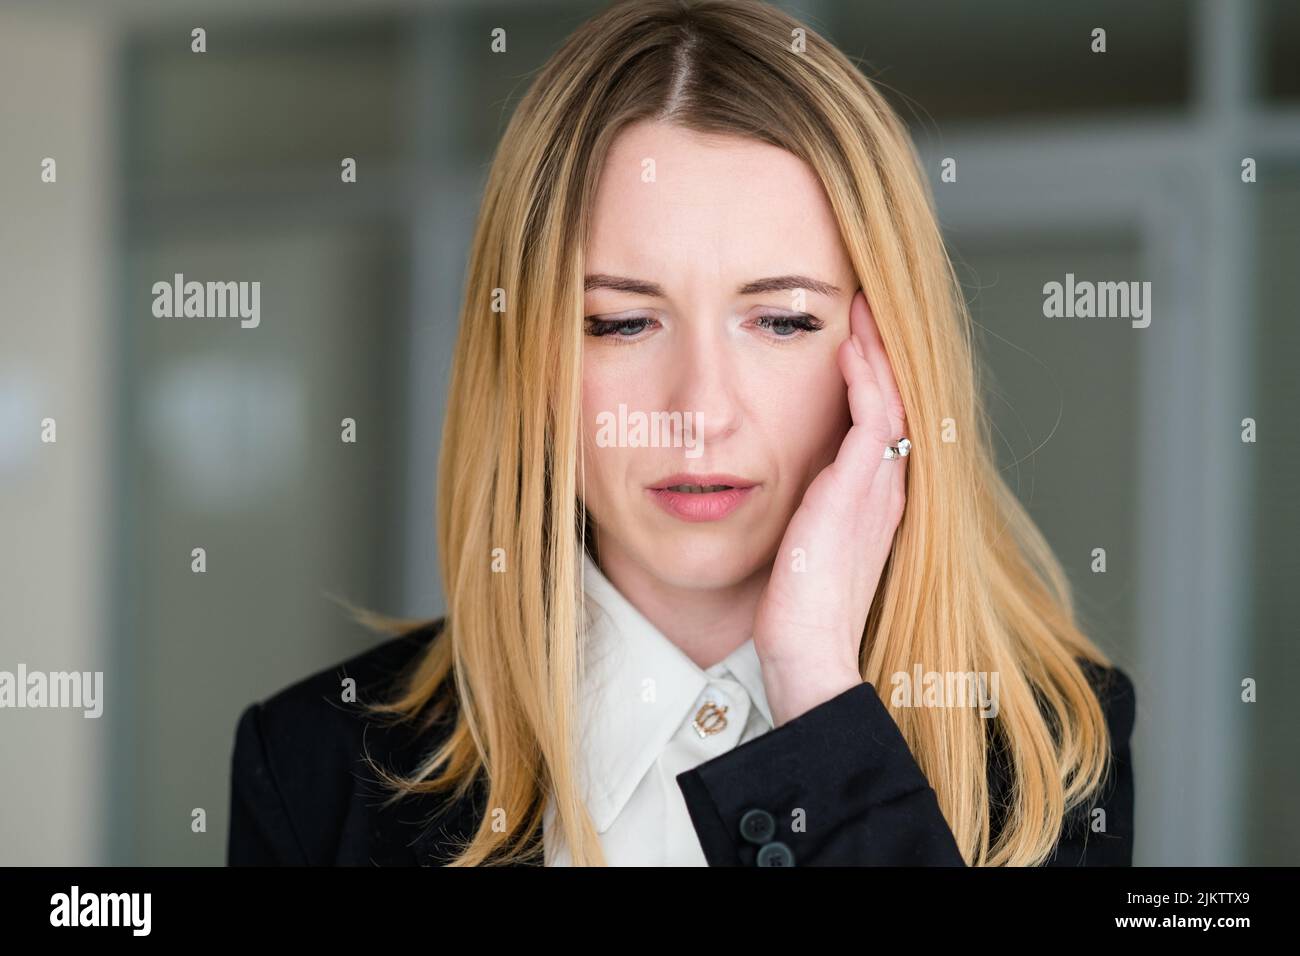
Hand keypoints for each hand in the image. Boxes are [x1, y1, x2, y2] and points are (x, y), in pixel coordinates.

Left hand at [753, 289, 909, 726]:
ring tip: (862, 309)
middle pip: (894, 401)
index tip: (855, 337)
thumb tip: (792, 486)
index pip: (882, 421)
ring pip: (889, 400)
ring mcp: (877, 488)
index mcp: (875, 499)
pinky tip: (848, 348)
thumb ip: (810, 510)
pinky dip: (864, 380)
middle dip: (881, 350)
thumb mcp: (807, 545)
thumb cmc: (800, 609)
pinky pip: (871, 419)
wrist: (809, 650)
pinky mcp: (858, 491)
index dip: (874, 376)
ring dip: (876, 351)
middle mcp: (885, 488)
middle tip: (866, 305)